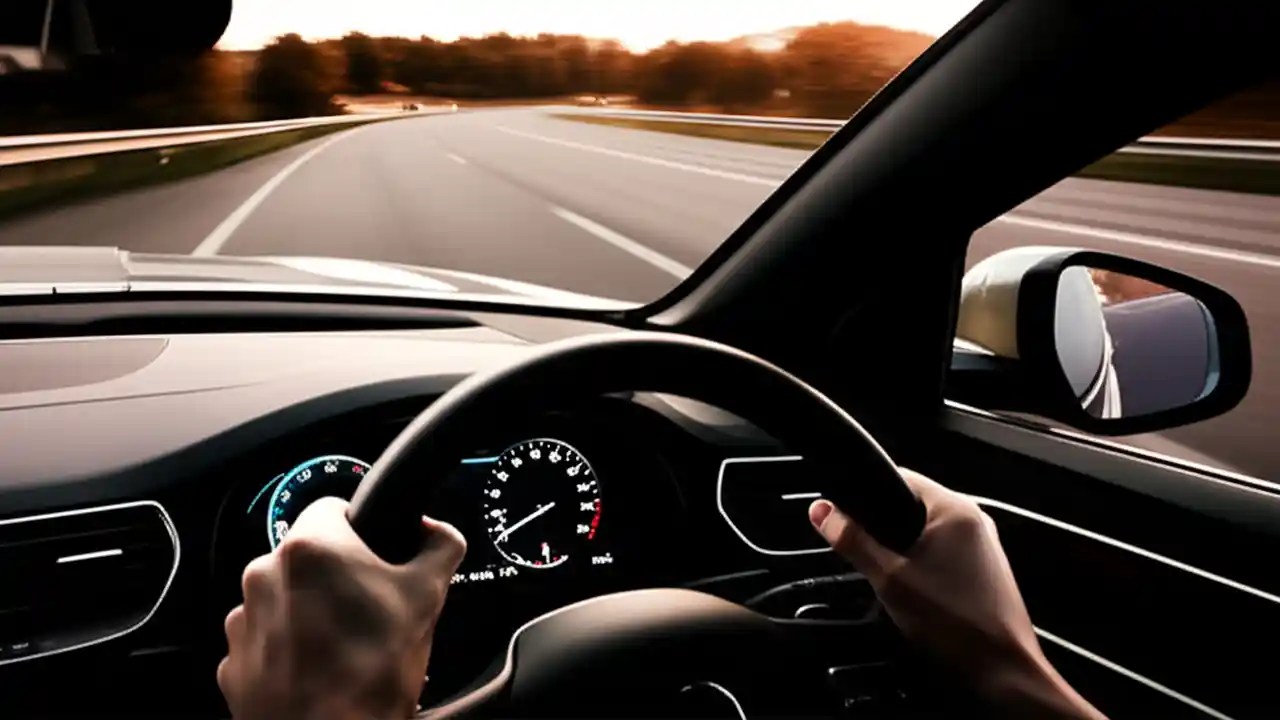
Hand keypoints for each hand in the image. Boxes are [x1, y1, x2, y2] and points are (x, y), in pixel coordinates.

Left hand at [218, 497, 465, 719]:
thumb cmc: (372, 674)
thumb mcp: (427, 596)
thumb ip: (438, 546)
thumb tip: (438, 533)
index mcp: (310, 547)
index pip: (335, 508)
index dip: (364, 531)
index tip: (379, 558)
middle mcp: (264, 575)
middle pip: (310, 557)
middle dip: (339, 576)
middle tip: (372, 609)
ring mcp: (242, 621)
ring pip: (286, 598)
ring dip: (312, 612)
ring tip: (347, 646)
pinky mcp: (233, 662)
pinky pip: (266, 640)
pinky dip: (290, 649)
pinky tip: (321, 670)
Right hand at [809, 468, 1105, 719]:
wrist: (1002, 670)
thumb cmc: (953, 623)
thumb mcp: (889, 580)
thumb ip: (853, 541)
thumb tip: (821, 511)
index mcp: (955, 509)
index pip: (901, 477)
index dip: (868, 493)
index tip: (846, 515)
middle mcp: (975, 520)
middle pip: (915, 505)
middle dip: (887, 527)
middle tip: (869, 555)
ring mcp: (985, 545)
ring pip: (930, 532)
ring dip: (907, 549)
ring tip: (893, 577)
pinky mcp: (988, 569)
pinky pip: (946, 552)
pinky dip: (926, 564)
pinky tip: (918, 591)